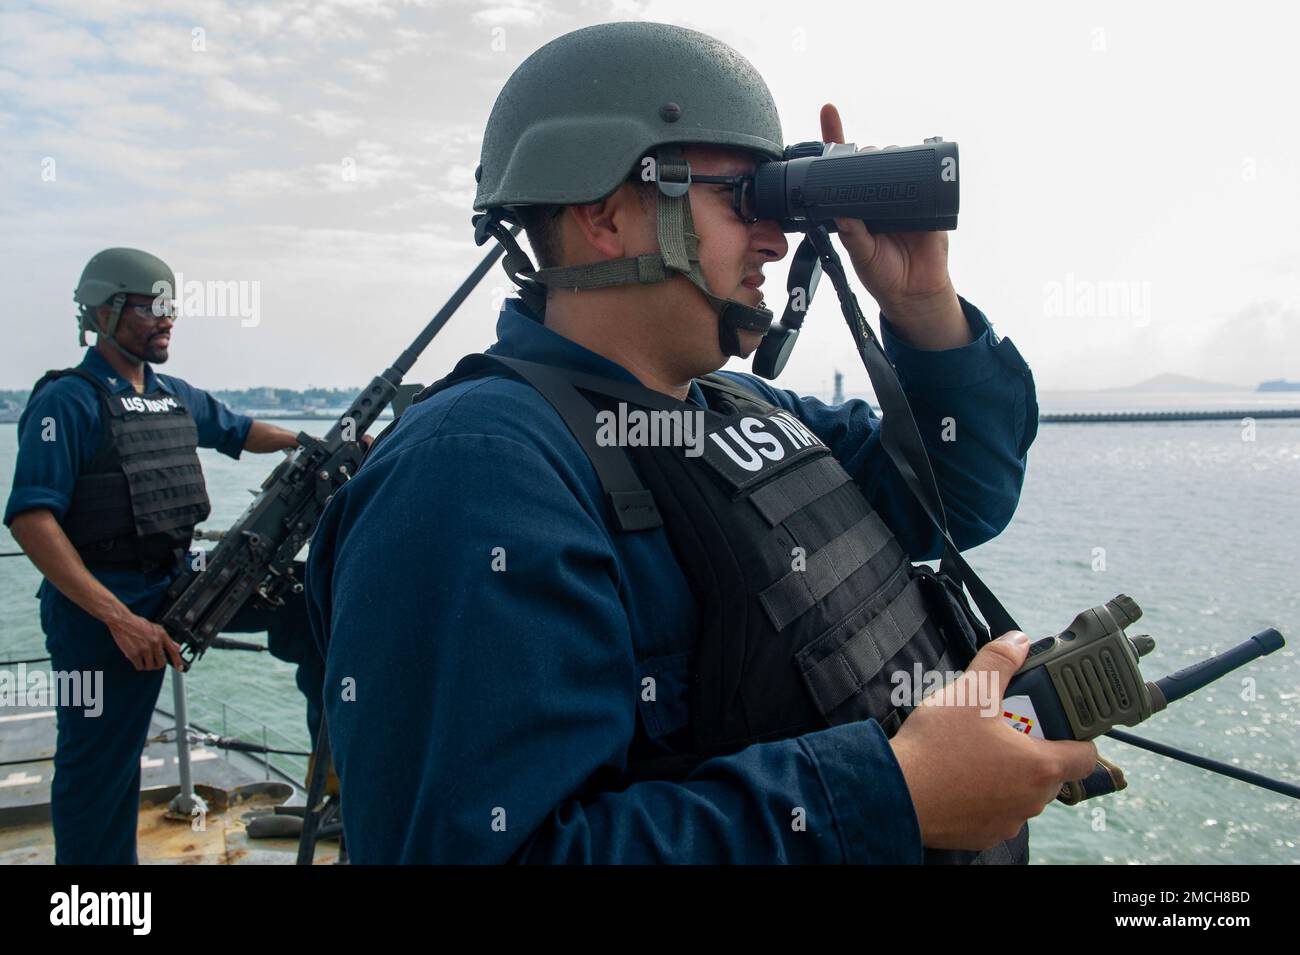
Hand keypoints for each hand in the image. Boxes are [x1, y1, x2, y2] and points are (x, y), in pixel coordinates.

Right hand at [107, 610, 184, 670]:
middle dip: (157, 664)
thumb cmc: (137, 624)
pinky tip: (137, 659)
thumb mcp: (156, 628)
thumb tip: (177, 647)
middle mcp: (155, 643)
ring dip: (147, 665)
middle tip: (153, 662)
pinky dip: (138, 665)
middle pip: (161, 663)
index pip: (173, 651)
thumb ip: (166, 638)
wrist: (122, 622)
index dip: (178, 662)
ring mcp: (144, 649)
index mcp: (161, 635)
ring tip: (143, 659)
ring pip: (150, 666)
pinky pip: (139, 666)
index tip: (180, 668)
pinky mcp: (134, 654)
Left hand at [820, 103, 967, 347]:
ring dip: (893, 153)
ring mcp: (905, 197)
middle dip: (866, 150)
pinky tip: (923, 154)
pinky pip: (930, 178)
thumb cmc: (882, 274)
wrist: (915, 293)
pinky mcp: (930, 203)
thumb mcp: (862, 255)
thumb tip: (840, 212)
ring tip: (886, 155)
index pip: (843, 170)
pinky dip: (929, 163)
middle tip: (864, 153)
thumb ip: (853, 235)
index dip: (835, 140)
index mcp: (857, 206)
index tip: (828, 110)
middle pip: (872, 161)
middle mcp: (879, 197)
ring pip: (900, 163)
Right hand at [889, 631, 1098, 850]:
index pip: (1085, 756)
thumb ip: (999, 662)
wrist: (896, 793)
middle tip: (1003, 729)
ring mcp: (1007, 822)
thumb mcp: (970, 692)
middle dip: (1032, 750)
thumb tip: (1018, 642)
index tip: (1054, 724)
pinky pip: (995, 813)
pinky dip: (984, 797)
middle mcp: (1031, 800)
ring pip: (1021, 794)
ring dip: (1008, 775)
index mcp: (1040, 766)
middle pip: (1051, 774)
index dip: (1076, 737)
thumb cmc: (938, 746)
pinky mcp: (983, 836)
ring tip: (976, 751)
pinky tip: (959, 778)